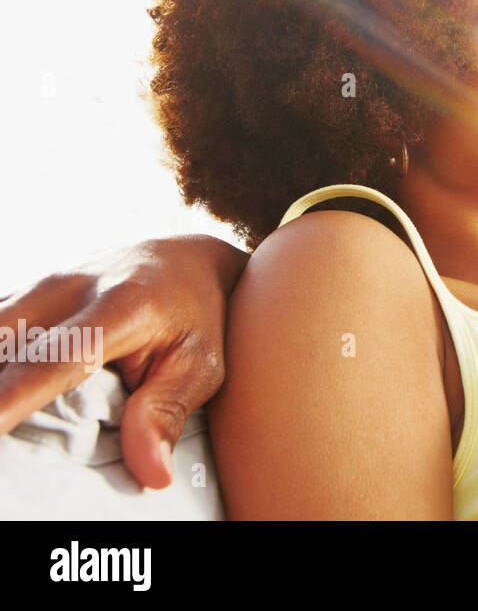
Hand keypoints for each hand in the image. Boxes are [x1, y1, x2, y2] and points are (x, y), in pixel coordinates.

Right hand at [0, 235, 248, 487]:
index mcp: (122, 306)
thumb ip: (168, 412)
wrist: (186, 260)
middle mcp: (71, 289)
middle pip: (3, 339)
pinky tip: (4, 391)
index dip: (16, 395)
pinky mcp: (22, 295)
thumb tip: (153, 474)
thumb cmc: (196, 318)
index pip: (58, 358)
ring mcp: (40, 287)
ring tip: (2, 415)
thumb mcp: (202, 364)